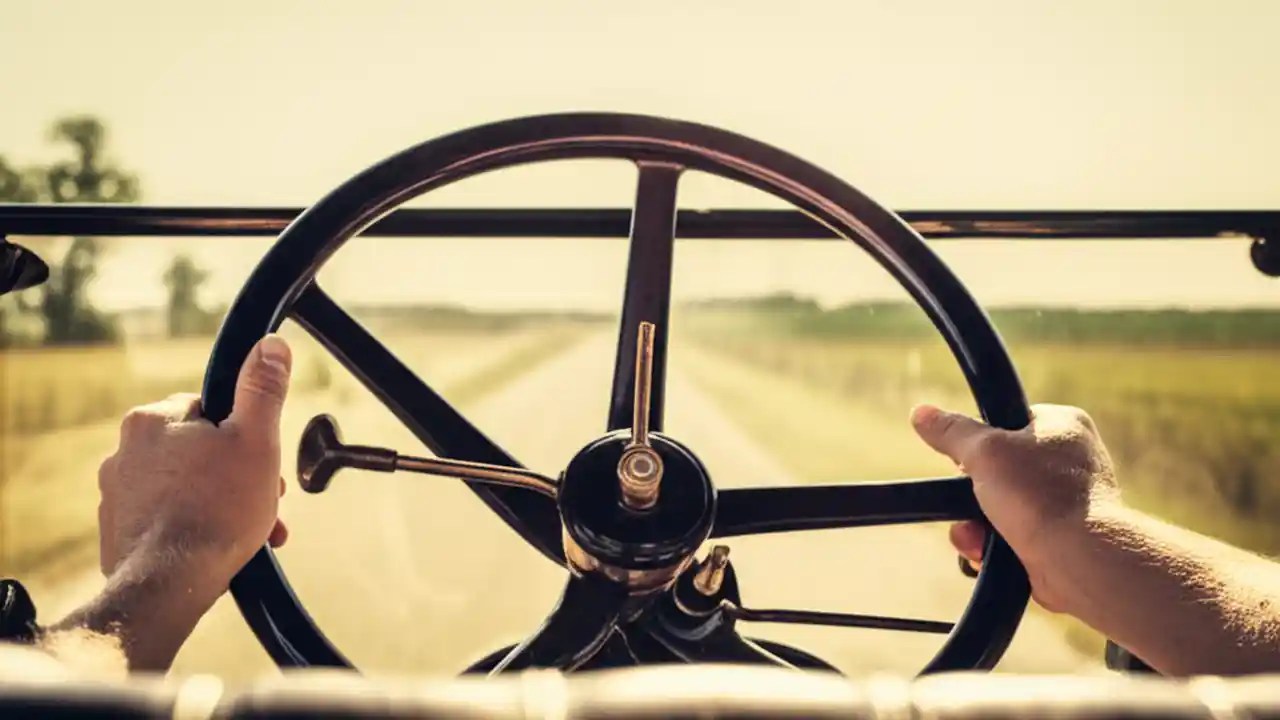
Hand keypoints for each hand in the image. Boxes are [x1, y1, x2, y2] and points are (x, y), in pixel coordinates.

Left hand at [89, 334, 291, 668]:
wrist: (169, 584)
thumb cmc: (217, 511)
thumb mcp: (256, 441)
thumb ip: (263, 389)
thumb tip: (270, 345)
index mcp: (152, 420)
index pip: (210, 411)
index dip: (245, 436)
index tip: (262, 464)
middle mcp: (124, 452)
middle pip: (199, 452)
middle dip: (236, 477)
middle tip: (262, 503)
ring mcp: (116, 495)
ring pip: (185, 489)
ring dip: (220, 506)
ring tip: (248, 533)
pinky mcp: (118, 533)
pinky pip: (166, 521)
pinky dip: (193, 531)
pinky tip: (216, 550)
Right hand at [909, 403, 1119, 610]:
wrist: (1078, 561)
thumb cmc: (1041, 496)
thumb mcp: (984, 451)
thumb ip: (952, 432)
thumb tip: (921, 413)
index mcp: (1063, 426)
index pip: (1009, 422)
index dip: (981, 441)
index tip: (968, 458)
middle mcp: (1070, 462)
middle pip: (998, 470)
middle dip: (971, 494)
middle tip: (971, 500)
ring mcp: (1065, 503)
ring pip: (999, 507)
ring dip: (975, 525)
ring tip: (976, 537)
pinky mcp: (1057, 539)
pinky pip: (1010, 537)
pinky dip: (992, 546)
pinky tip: (986, 553)